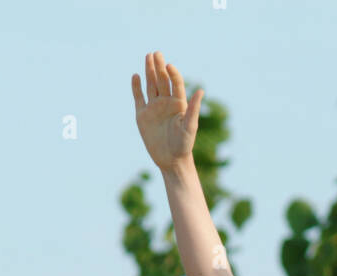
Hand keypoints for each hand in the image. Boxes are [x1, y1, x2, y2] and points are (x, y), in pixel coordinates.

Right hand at [131, 51, 202, 170]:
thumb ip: (193, 109)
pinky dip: (136, 87)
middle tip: (156, 53)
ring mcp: (154, 108)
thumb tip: (201, 91)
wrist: (171, 161)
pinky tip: (135, 76)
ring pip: (151, 85)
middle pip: (162, 80)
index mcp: (179, 104)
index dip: (173, 73)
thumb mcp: (189, 127)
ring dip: (149, 71)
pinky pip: (139, 98)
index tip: (169, 66)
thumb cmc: (184, 145)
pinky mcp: (143, 116)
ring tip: (148, 57)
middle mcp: (166, 103)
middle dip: (159, 66)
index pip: (176, 83)